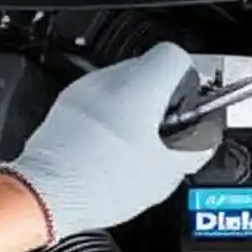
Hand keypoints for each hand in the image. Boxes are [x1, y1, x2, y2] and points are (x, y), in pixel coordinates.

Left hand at [0, 42, 217, 242]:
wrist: (47, 196)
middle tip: (166, 134)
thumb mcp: (166, 173)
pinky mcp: (67, 107)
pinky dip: (114, 118)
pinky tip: (115, 149)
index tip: (189, 106)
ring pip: (125, 85)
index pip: (176, 56)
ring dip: (138, 109)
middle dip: (164, 99)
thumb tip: (204, 138)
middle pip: (150, 69)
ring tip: (139, 146)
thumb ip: (195, 147)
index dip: (189, 81)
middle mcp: (109, 80)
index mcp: (139, 86)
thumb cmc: (99, 183)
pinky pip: (101, 101)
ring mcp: (84, 91)